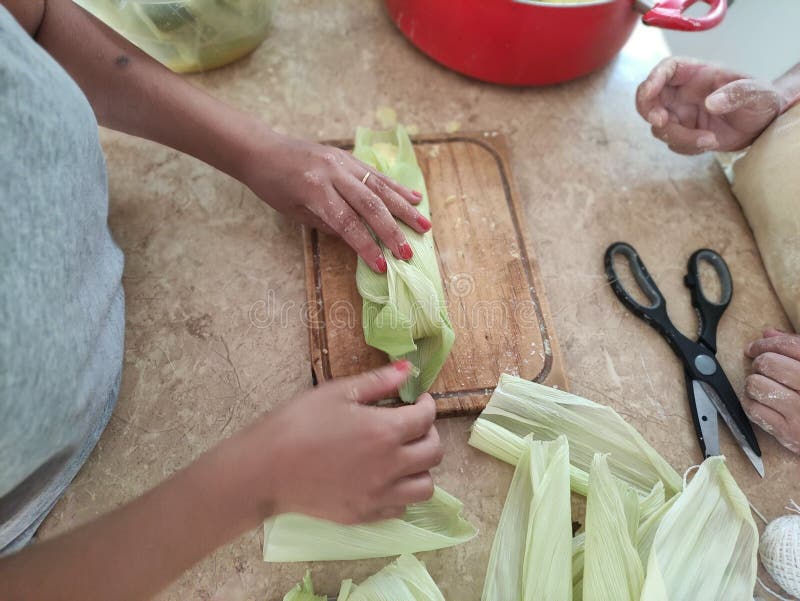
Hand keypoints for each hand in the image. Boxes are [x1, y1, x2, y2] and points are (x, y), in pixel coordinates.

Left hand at [244, 131, 430, 272]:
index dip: (367, 246)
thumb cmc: (273, 186)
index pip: (347, 223)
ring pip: (380, 187)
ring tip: (425, 226)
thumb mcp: (294, 212)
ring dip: (405, 209)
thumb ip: (327, 223)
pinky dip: (398, 187)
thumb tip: (358, 237)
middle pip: (370, 205)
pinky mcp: (348, 156)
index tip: (382, 266)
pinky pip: (376, 174)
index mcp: (314, 189)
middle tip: (409, 252)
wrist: (262, 149)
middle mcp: (333, 172)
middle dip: (392, 231)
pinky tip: (415, 198)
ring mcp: (343, 162)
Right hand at [251, 362, 442, 523]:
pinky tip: (384, 478)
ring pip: (425, 487)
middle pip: (434, 453)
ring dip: (421, 468)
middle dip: (429, 433)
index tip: (419, 400)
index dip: (427, 405)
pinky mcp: (365, 515)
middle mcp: (390, 466)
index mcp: (386, 431)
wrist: (264, 469)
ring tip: (403, 455)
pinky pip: (401, 508)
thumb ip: (378, 381)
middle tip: (412, 425)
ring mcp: (379, 495)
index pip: (427, 418)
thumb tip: (408, 368)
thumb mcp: (337, 392)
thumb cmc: (298, 423)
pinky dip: (401, 493)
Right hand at [636, 57, 789, 153]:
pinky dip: (687, 147)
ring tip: (709, 140)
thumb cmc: (760, 99)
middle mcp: (682, 93)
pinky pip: (672, 143)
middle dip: (649, 110)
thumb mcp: (756, 92)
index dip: (653, 78)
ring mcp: (680, 114)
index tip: (649, 91)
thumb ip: (736, 93)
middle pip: (649, 98)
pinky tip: (709, 144)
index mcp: (695, 73)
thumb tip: (711, 103)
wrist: (762, 124)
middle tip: (661, 121)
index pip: (667, 69)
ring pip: (660, 127)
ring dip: (678, 136)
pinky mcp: (682, 133)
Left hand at [742, 328, 799, 453]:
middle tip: (763, 369)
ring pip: (756, 385)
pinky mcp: (789, 432)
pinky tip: (763, 403)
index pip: (790, 346)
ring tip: (765, 387)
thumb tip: (769, 333)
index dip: (766, 343)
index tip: (754, 347)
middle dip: (760, 363)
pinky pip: (753, 409)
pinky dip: (751, 403)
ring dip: (754, 383)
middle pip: (768, 363)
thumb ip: (798, 349)